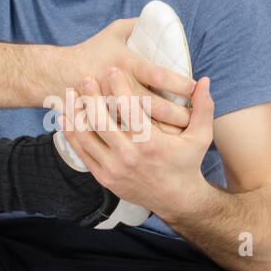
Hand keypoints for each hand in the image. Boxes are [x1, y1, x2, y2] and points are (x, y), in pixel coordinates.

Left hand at [60, 69, 214, 218]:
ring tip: (69, 94)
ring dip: (77, 114)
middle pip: (102, 122)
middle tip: (85, 77)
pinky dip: (72, 135)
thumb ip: (203, 108)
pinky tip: (65, 118)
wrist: (177, 201)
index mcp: (152, 144)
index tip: (112, 69)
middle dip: (91, 97)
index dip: (119, 88)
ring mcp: (114, 169)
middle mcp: (130, 157)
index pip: (130, 110)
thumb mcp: (200, 137)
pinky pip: (83, 153)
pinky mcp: (105, 178)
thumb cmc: (188, 164)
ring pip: (88, 137)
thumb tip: (205, 81)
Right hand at [63, 18, 194, 133]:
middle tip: (192, 119)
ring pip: (142, 124)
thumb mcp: (114, 32)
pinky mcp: (102, 123)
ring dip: (162, 130)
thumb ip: (137, 25)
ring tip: (181, 133)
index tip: (194, 87)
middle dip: (176, 114)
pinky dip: (144, 139)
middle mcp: (119, 86)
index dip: (180, 83)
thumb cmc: (92, 51)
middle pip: (154, 106)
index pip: (158, 75)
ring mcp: (110, 108)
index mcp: (125, 63)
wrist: (55, 74)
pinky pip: (127, 135)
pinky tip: (159, 144)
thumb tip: (162, 22)